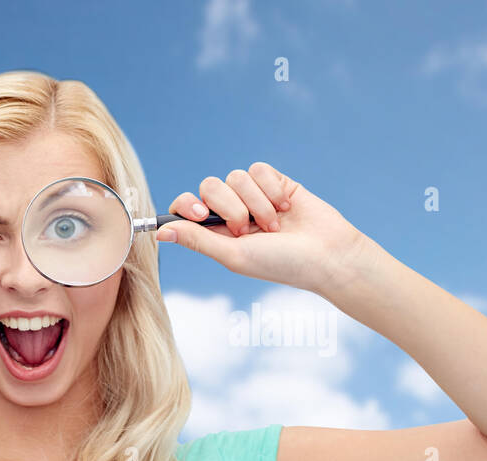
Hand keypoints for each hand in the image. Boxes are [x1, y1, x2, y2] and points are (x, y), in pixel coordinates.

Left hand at [158, 162, 374, 294]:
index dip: (187, 205)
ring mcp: (254, 196)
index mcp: (217, 233)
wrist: (327, 255)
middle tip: (249, 229)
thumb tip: (159, 233)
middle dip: (230, 206)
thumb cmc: (282, 264)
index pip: (185, 208)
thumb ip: (197, 240)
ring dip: (257, 203)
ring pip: (236, 177)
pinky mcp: (276, 182)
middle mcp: (232, 212)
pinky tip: (287, 208)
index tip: (202, 214)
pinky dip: (272, 189)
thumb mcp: (234, 256)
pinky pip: (259, 170)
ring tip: (275, 225)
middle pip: (209, 186)